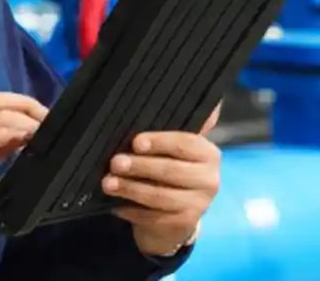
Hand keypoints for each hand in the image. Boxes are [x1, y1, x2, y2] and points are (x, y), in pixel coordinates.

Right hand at [0, 93, 47, 277]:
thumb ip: (13, 156)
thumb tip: (41, 145)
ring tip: (41, 131)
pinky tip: (23, 138)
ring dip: (21, 117)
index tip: (52, 122)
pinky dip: (4, 134)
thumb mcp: (0, 177)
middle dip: (28, 106)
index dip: (28, 107)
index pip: (3, 106)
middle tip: (51, 123)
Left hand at [103, 105, 221, 256]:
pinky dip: (132, 210)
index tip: (136, 142)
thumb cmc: (173, 171)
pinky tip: (116, 205)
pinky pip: (153, 217)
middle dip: (140, 166)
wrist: (179, 217)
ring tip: (108, 183)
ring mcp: (199, 205)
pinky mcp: (184, 225)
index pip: (186, 143)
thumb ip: (178, 125)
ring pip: (160, 196)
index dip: (160, 142)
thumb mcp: (177, 150)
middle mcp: (211, 179)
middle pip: (171, 170)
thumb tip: (194, 94)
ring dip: (131, 189)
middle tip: (115, 162)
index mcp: (209, 154)